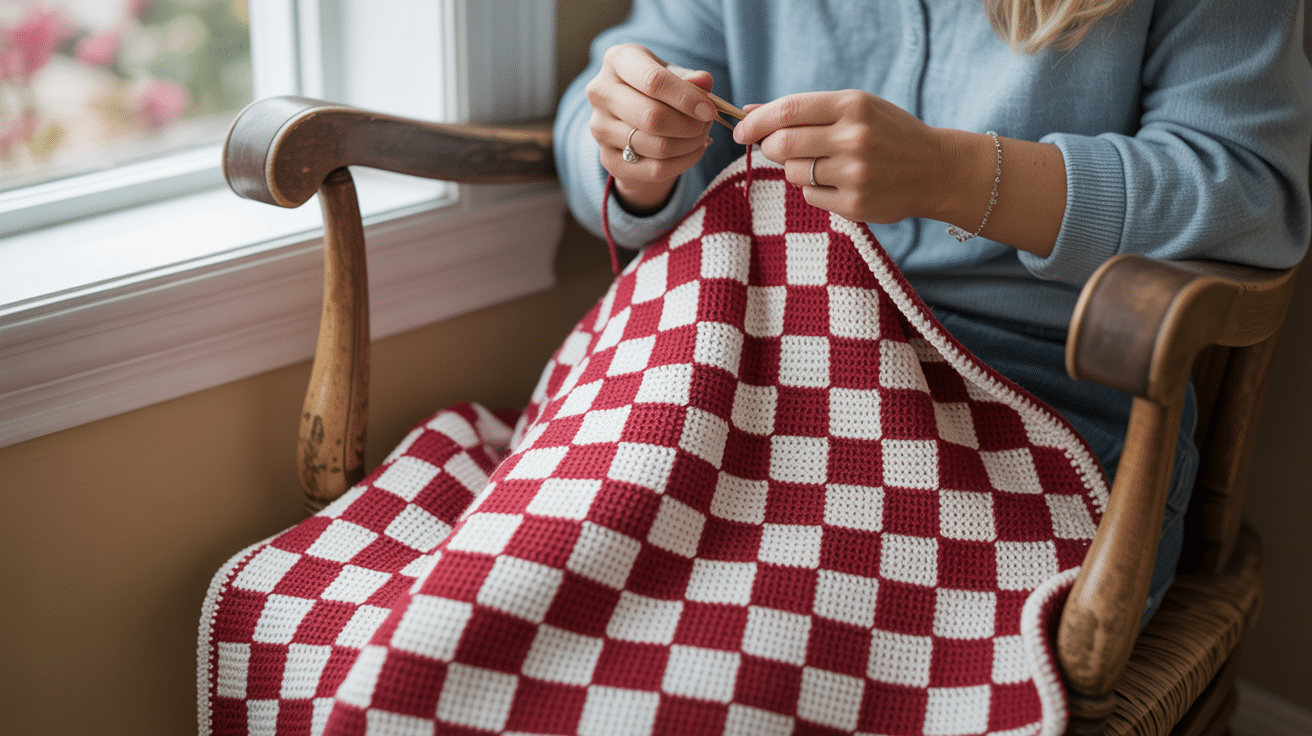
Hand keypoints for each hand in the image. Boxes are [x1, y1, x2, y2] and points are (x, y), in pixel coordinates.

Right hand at [585, 44, 718, 213]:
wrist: (631, 120)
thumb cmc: (656, 90)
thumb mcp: (673, 76)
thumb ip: (690, 78)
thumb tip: (704, 82)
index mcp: (617, 61)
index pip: (653, 81)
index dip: (686, 98)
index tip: (709, 110)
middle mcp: (601, 93)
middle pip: (652, 117)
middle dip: (689, 125)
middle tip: (707, 124)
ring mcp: (600, 128)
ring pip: (657, 146)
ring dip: (690, 145)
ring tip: (701, 136)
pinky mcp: (608, 159)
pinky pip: (655, 170)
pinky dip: (683, 163)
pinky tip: (693, 151)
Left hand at [733, 90, 958, 224]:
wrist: (935, 169)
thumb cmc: (887, 133)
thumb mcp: (854, 109)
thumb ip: (805, 111)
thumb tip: (750, 113)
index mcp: (852, 106)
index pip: (788, 111)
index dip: (756, 121)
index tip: (741, 129)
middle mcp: (854, 138)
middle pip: (782, 145)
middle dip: (770, 147)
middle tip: (776, 148)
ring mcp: (855, 174)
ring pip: (793, 173)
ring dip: (796, 169)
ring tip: (823, 164)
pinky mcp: (855, 204)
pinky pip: (810, 196)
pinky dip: (814, 189)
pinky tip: (839, 182)